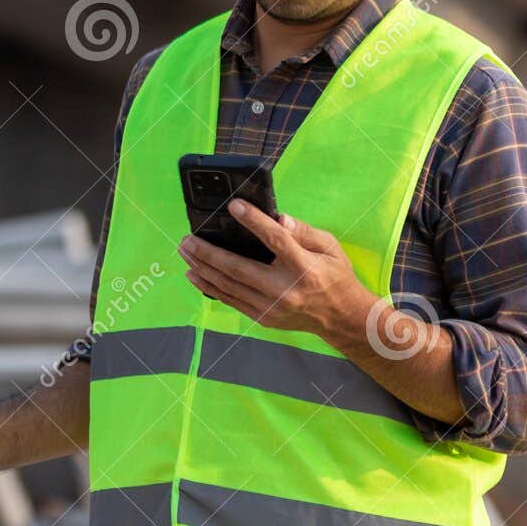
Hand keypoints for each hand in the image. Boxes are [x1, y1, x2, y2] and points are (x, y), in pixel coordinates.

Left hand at [178, 200, 375, 340]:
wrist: (341, 318)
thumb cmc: (335, 276)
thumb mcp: (330, 248)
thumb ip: (304, 231)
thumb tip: (278, 218)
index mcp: (304, 268)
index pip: (275, 240)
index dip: (253, 221)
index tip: (233, 206)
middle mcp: (284, 290)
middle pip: (238, 268)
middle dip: (208, 253)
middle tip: (187, 239)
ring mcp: (271, 307)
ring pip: (228, 286)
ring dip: (202, 268)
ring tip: (185, 252)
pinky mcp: (262, 317)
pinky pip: (230, 300)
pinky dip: (209, 287)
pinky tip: (194, 274)